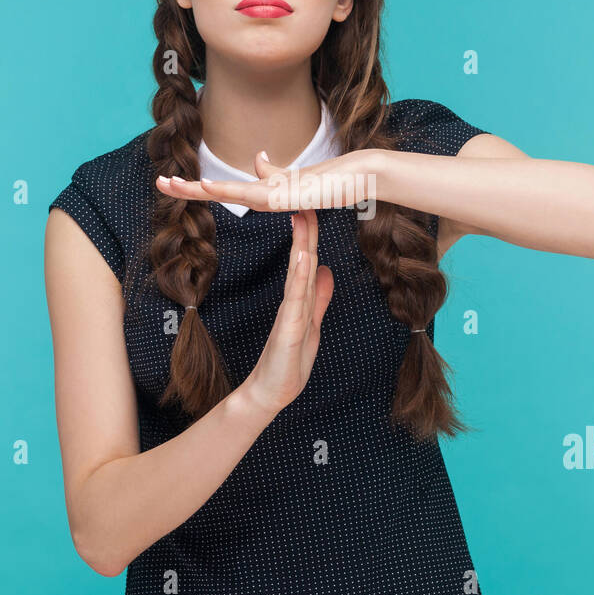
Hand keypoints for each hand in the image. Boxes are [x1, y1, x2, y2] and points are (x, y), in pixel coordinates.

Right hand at [157, 148, 383, 212]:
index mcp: (264, 193)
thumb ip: (272, 169)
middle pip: (219, 194)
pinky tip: (208, 185)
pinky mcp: (287, 197)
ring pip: (229, 195)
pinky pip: (251, 193)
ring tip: (170, 184)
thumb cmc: (329, 178)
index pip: (224, 190)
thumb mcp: (293, 173)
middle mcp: (265, 199)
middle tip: (158, 185)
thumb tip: (257, 157)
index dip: (197, 186)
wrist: (358, 178)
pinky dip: (228, 190)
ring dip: (199, 190)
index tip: (170, 181)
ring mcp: (275, 199)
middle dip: (188, 191)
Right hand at [242, 207, 334, 414]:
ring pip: (296, 274)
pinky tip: (303, 258)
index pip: (306, 262)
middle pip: (300, 261)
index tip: (311, 210)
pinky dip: (299, 277)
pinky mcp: (287, 330)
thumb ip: (317, 298)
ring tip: (302, 219)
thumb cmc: (287, 363)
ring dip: (300, 246)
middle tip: (304, 200)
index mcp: (298, 300)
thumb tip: (325, 270)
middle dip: (304, 232)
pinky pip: (295, 299)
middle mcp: (292, 302)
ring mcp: (289, 315)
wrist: (268, 394)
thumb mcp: (310, 324)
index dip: (309, 236)